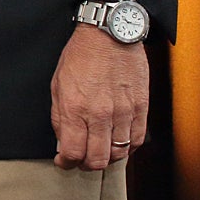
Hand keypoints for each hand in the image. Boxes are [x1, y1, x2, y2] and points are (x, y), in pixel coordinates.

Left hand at [50, 24, 148, 169]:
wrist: (109, 34)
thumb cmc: (81, 55)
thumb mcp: (57, 83)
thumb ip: (59, 115)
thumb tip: (63, 139)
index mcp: (75, 107)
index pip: (72, 152)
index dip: (66, 163)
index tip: (64, 161)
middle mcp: (100, 114)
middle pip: (97, 160)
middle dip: (86, 165)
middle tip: (81, 160)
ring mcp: (123, 112)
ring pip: (118, 154)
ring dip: (107, 158)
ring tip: (100, 151)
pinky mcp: (141, 108)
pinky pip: (137, 140)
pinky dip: (128, 148)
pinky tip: (119, 143)